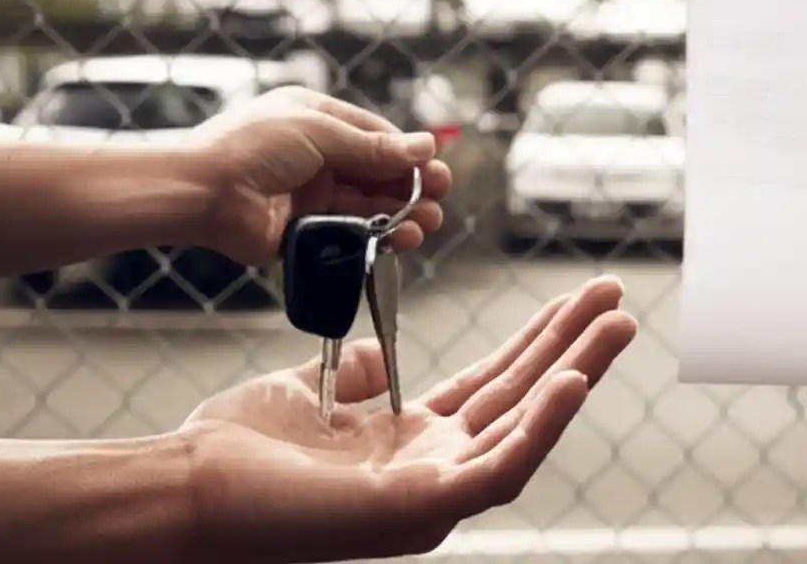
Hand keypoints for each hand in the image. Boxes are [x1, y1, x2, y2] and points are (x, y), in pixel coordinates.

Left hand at [177, 275, 635, 563]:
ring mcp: (433, 494)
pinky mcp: (424, 510)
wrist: (191, 484)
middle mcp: (434, 469)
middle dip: (572, 345)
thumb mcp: (316, 392)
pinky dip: (543, 425)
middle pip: (521, 398)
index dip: (535, 341)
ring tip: (615, 324)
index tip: (570, 299)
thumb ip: (363, 377)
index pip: (492, 384)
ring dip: (576, 373)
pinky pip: (501, 467)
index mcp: (411, 443)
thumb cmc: (240, 448)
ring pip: (525, 428)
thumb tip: (385, 360)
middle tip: (614, 297)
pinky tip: (573, 380)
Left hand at [188, 87, 452, 264]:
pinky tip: (403, 238)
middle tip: (439, 196)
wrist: (201, 192)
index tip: (433, 167)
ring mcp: (312, 195)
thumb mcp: (320, 132)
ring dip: (402, 213)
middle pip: (378, 172)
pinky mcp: (306, 231)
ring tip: (428, 222)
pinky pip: (352, 233)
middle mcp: (317, 157)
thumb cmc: (250, 148)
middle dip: (411, 185)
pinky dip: (380, 236)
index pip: (375, 135)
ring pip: (370, 205)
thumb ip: (374, 147)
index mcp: (316, 120)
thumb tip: (425, 146)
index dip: (406, 152)